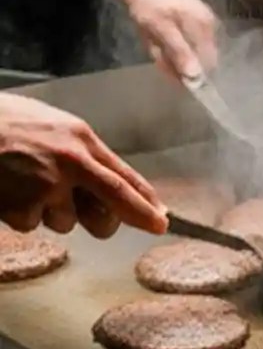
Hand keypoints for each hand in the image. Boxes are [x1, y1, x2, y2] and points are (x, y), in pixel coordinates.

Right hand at [0, 93, 166, 236]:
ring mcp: (47, 186)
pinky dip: (19, 212)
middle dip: (101, 222)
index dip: (145, 206)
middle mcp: (71, 163)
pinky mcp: (23, 205)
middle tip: (79, 207)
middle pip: (106, 214)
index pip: (124, 180)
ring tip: (21, 181)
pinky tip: (5, 189)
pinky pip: (32, 225)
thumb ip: (83, 153)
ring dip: (47, 211)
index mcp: (81, 140)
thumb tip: (111, 182)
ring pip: (65, 222)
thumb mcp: (53, 127)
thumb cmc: (5, 122)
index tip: (162, 222)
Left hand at [118, 0, 217, 79]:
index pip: (208, 60)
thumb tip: (196, 78)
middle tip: (157, 54)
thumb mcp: (162, 29)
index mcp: (206, 25)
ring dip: (165, 52)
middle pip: (195, 56)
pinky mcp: (181, 20)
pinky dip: (162, 44)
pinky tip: (152, 37)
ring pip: (181, 49)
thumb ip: (180, 53)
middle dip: (174, 61)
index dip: (192, 73)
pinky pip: (174, 41)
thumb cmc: (148, 2)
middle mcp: (205, 24)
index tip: (175, 79)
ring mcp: (193, 22)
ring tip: (152, 40)